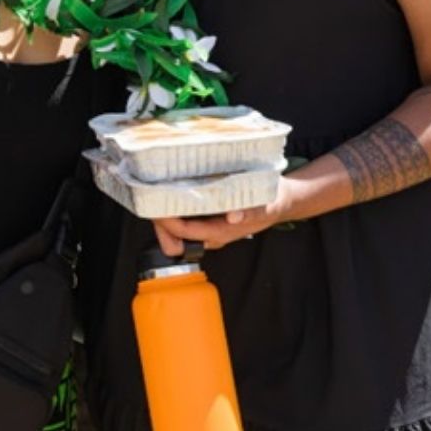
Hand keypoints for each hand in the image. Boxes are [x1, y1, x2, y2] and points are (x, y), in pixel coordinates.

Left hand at [149, 176, 305, 256]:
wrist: (283, 201)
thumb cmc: (273, 200)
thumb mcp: (265, 202)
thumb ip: (250, 210)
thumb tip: (233, 217)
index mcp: (222, 231)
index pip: (185, 232)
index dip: (167, 223)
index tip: (154, 207)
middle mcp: (212, 233)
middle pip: (176, 236)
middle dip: (159, 222)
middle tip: (147, 199)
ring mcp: (210, 227)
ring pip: (179, 230)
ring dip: (165, 217)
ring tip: (153, 196)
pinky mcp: (210, 219)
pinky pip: (186, 220)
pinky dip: (174, 210)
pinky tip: (169, 195)